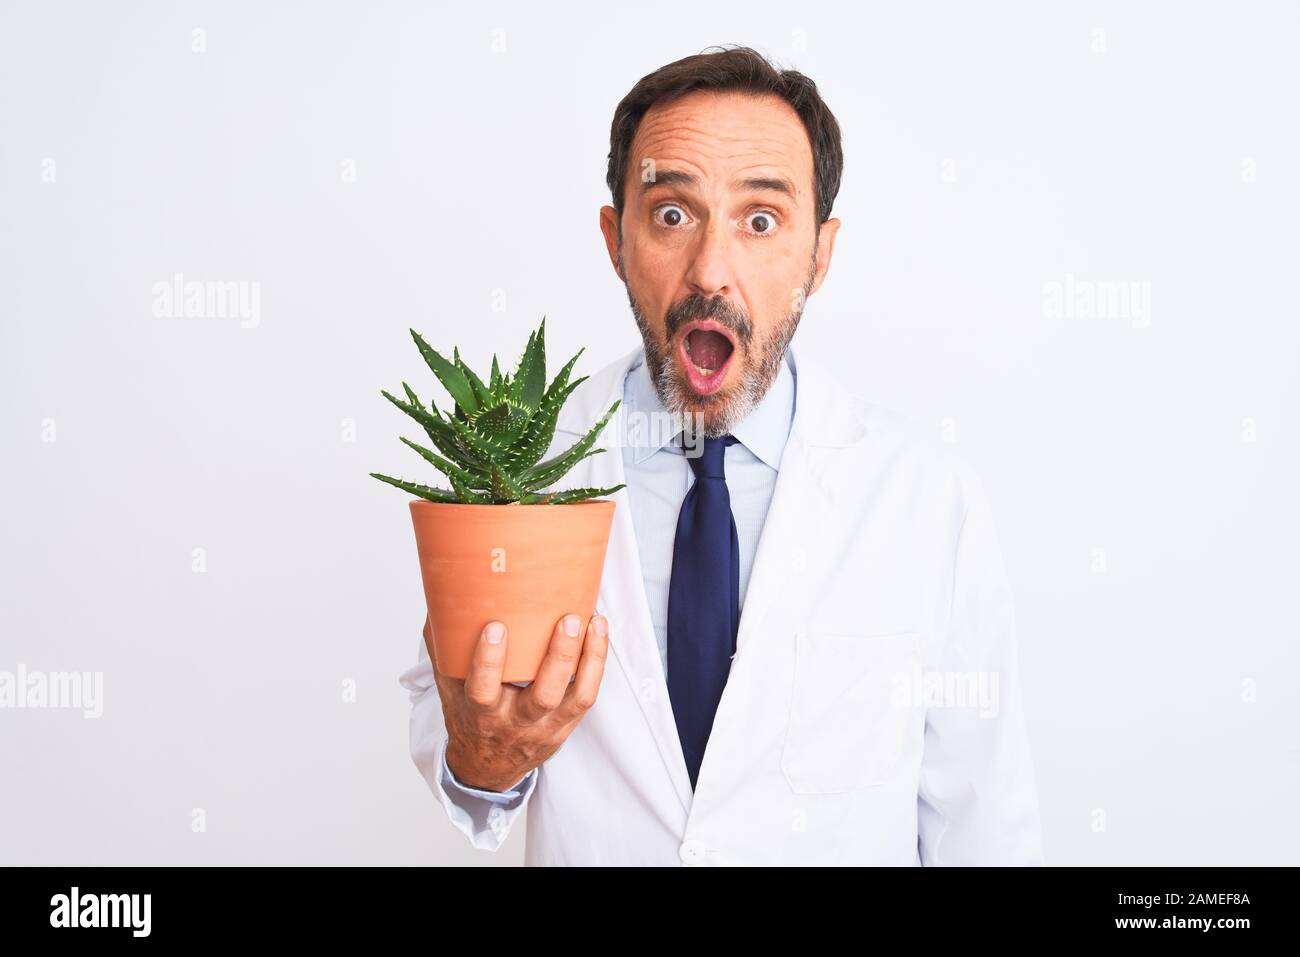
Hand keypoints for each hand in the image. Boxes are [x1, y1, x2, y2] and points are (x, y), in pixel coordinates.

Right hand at [432, 612, 608, 792]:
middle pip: (543, 697)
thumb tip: (440, 595)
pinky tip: (598, 635)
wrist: (486, 767)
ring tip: (594, 623)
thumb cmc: (468, 716)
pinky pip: (587, 697)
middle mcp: (514, 723)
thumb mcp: (448, 687)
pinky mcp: (565, 727)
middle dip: (558, 657)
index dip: (489, 661)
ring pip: (575, 698)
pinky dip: (596, 665)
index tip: (495, 627)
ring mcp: (545, 727)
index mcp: (480, 713)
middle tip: (567, 620)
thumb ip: (444, 645)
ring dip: (589, 658)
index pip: (483, 690)